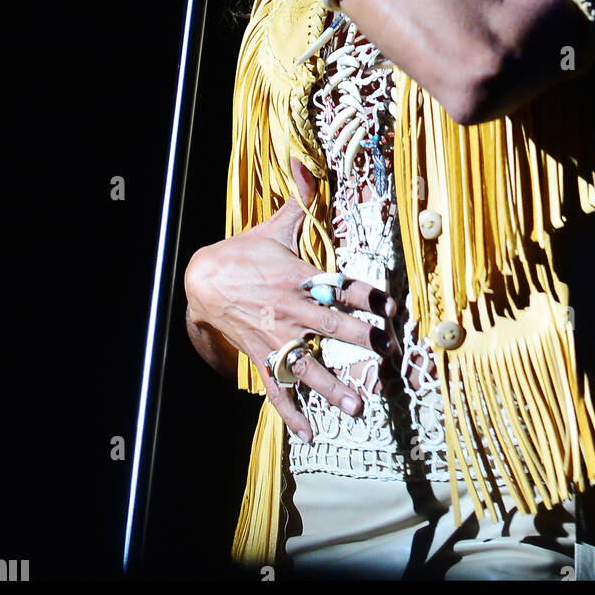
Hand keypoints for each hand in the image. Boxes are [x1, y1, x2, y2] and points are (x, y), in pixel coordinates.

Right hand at [184, 158, 399, 442]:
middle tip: (387, 354)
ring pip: (307, 367)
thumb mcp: (277, 226)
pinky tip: (311, 433)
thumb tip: (310, 161)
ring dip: (332, 387)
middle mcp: (292, 312)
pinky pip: (277, 391)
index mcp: (301, 279)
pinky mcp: (262, 358)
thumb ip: (303, 197)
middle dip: (361, 342)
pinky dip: (292, 415)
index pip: (342, 288)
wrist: (203, 281)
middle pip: (332, 328)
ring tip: (357, 406)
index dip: (368, 297)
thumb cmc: (247, 253)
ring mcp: (276, 339)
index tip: (391, 308)